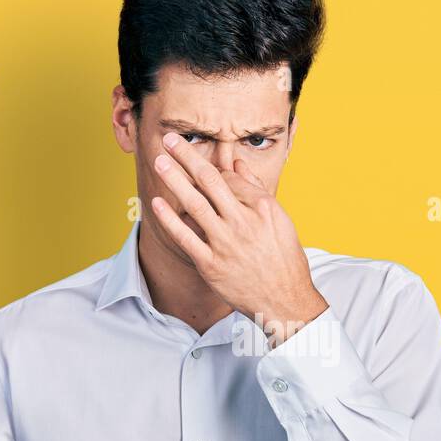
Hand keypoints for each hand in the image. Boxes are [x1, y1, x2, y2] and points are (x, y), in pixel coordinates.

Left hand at [150, 131, 327, 345]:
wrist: (284, 300)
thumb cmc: (284, 259)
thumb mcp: (280, 220)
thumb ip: (256, 190)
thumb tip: (237, 164)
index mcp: (262, 208)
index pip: (229, 179)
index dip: (211, 169)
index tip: (196, 162)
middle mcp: (243, 222)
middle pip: (209, 181)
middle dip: (187, 157)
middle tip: (169, 140)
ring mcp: (225, 244)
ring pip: (194, 204)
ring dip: (174, 180)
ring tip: (159, 161)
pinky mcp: (211, 265)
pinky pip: (185, 238)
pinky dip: (169, 219)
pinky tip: (156, 203)